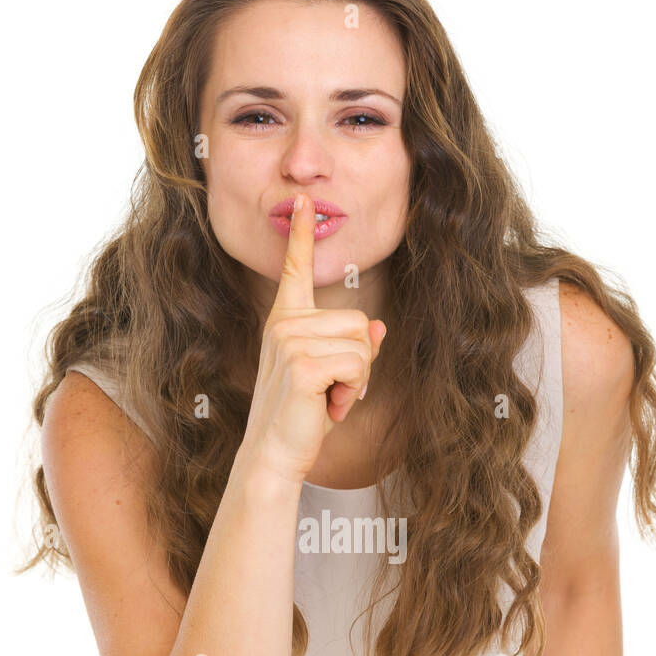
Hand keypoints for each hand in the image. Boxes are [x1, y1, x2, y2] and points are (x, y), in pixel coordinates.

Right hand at [239, 193, 386, 486]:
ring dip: (356, 380)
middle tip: (330, 391)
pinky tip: (327, 407)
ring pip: (362, 344)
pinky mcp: (302, 362)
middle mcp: (285, 324)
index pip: (296, 271)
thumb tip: (379, 328)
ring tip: (326, 399)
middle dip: (359, 362)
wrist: (275, 454)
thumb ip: (353, 349)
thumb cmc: (302, 417)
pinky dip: (353, 391)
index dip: (302, 236)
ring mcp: (290, 341)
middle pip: (359, 321)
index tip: (304, 201)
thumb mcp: (333, 378)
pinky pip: (358, 364)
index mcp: (286, 321)